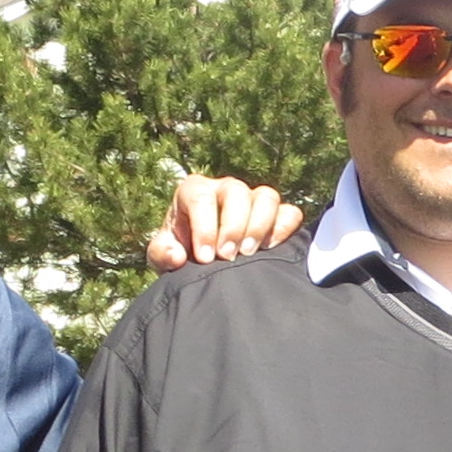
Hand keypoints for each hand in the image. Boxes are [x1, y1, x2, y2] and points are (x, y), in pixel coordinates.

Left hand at [148, 175, 306, 272]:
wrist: (203, 262)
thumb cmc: (182, 252)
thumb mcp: (162, 255)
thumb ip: (162, 253)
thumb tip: (177, 256)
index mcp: (194, 191)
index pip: (201, 197)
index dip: (205, 227)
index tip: (206, 257)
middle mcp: (225, 189)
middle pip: (237, 192)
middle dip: (233, 226)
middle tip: (228, 256)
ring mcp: (253, 200)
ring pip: (266, 196)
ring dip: (260, 226)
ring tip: (248, 254)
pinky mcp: (276, 216)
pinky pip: (290, 213)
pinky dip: (283, 229)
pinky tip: (270, 249)